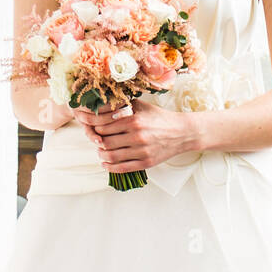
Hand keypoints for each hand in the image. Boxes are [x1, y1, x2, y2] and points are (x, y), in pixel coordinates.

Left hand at [72, 98, 196, 172]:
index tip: (89, 126)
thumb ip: (122, 104)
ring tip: (101, 151)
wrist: (183, 132)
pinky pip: (121, 168)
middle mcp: (136, 135)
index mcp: (134, 120)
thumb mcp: (142, 106)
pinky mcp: (146, 163)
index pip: (102, 125)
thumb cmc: (160, 118)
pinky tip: (106, 164)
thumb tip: (101, 103)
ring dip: (101, 154)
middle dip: (96, 140)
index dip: (92, 126)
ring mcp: (141, 150)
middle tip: (95, 139)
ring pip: (110, 155)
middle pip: (104, 141)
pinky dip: (109, 167)